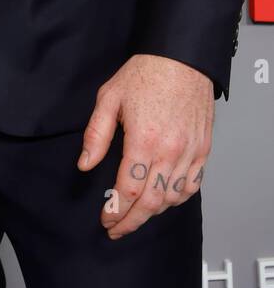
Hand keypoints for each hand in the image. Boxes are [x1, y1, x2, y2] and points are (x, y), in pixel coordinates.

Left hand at [77, 53, 212, 238]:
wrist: (181, 58)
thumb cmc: (144, 74)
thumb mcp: (109, 98)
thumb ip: (96, 134)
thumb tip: (85, 164)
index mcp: (143, 140)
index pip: (128, 190)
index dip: (115, 211)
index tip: (105, 220)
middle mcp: (169, 151)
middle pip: (151, 202)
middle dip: (131, 221)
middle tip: (116, 229)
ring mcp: (189, 152)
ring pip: (173, 199)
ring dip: (153, 213)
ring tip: (136, 215)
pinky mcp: (203, 150)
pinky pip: (193, 186)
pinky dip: (178, 199)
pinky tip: (164, 201)